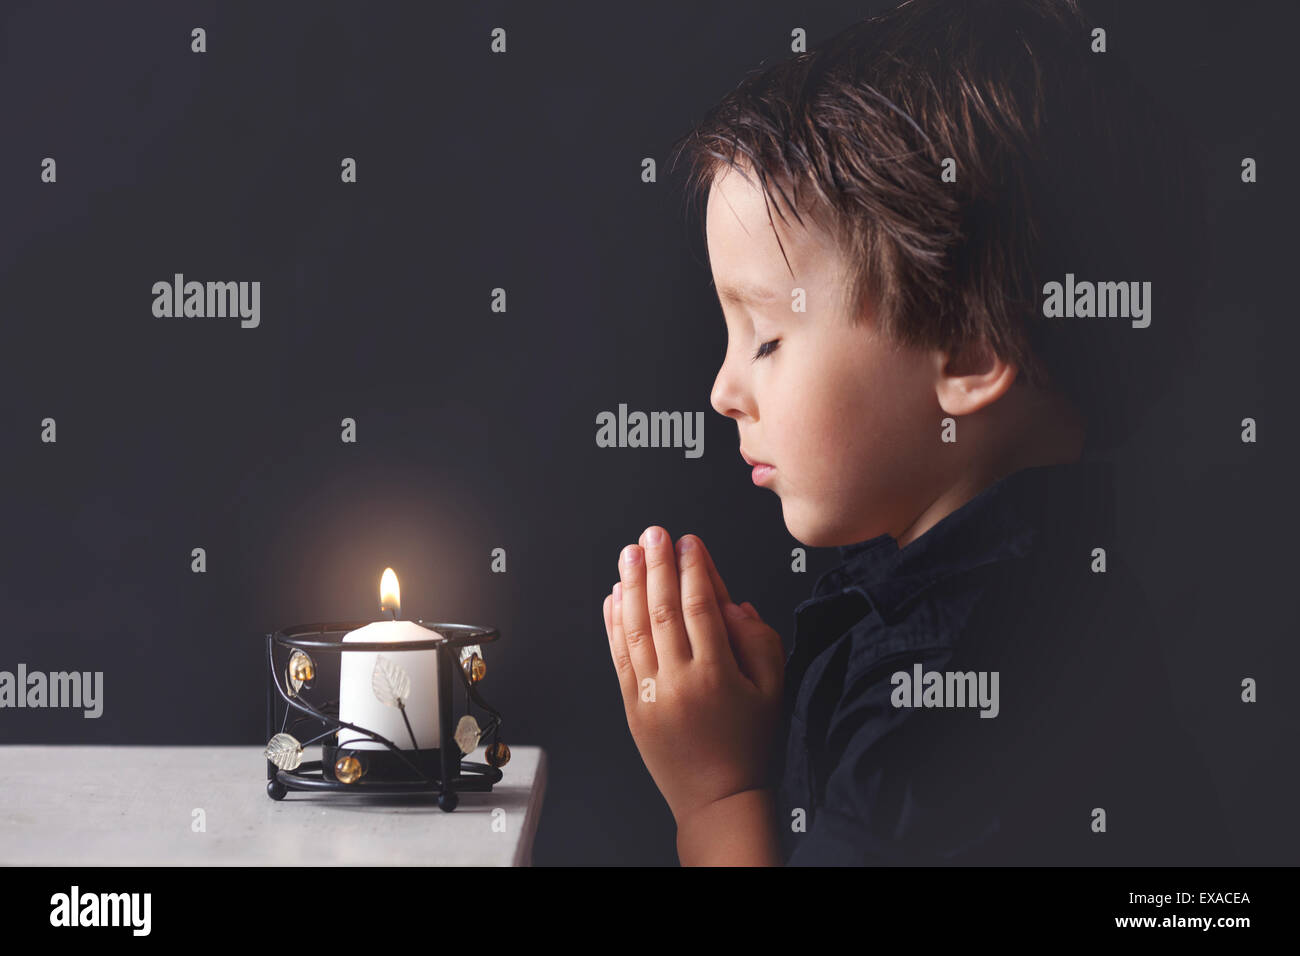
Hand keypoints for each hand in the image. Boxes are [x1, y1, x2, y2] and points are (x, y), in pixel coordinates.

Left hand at [602, 526, 784, 826]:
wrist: (718, 797)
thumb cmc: (749, 743)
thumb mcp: (772, 689)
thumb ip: (758, 641)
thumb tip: (731, 602)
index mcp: (717, 674)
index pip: (701, 607)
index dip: (694, 569)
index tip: (689, 543)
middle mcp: (679, 682)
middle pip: (663, 610)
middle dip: (657, 566)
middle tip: (652, 534)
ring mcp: (651, 694)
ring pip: (635, 628)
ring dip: (630, 586)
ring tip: (629, 554)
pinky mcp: (632, 705)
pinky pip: (619, 656)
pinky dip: (613, 623)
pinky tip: (614, 597)